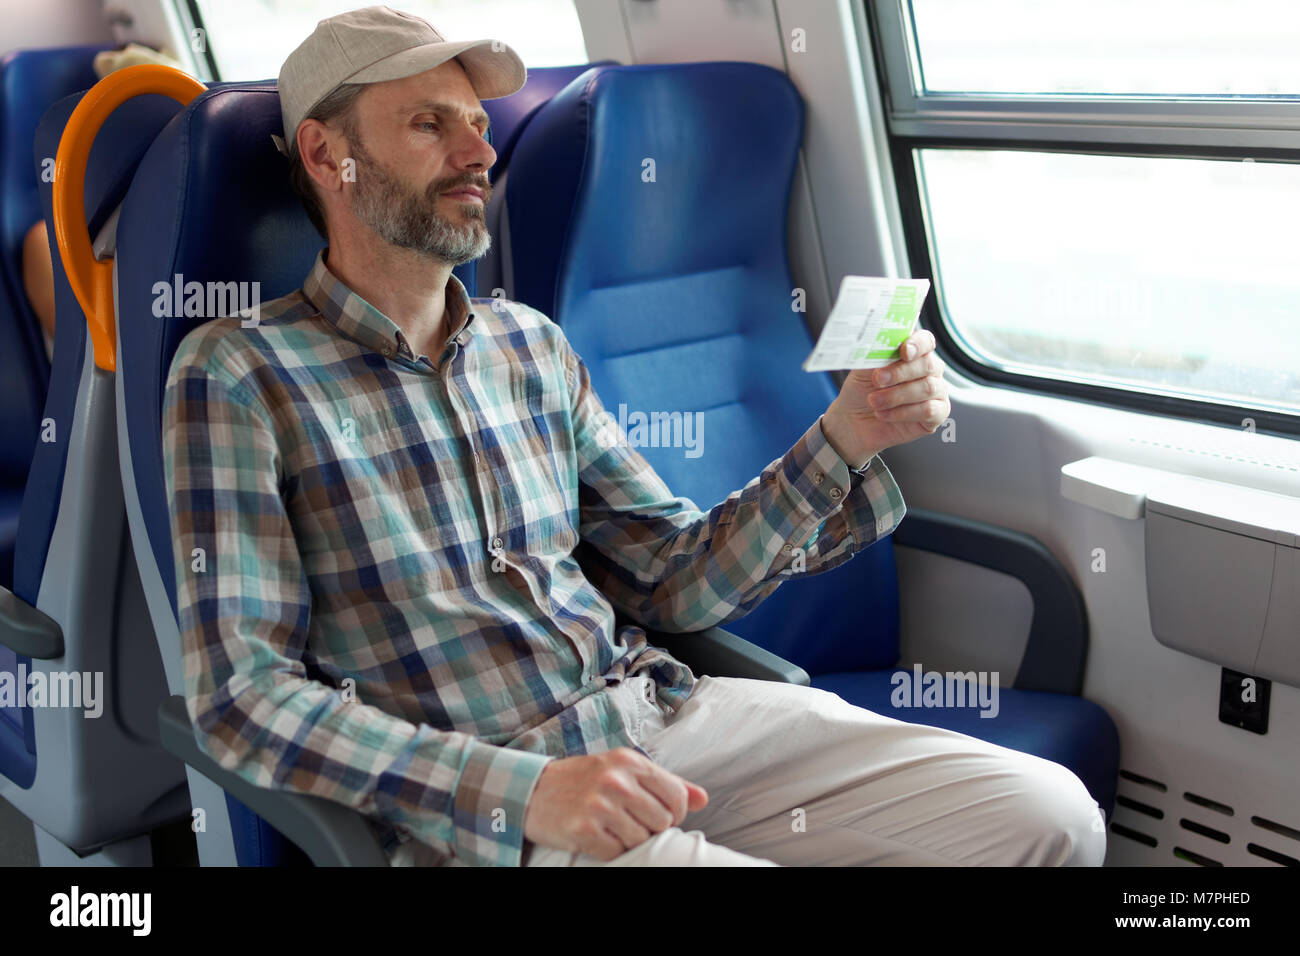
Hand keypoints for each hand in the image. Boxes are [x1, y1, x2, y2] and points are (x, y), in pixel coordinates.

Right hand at [523, 747, 708, 860]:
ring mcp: (600, 806)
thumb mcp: (622, 769)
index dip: (674, 813)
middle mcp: (617, 781)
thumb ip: (664, 783)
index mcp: (629, 762)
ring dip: (630, 841)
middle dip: (651, 828)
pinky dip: (610, 850)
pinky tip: (598, 837)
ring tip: (613, 828)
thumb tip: (702, 799)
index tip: (659, 815)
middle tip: (631, 823)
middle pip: (662, 822)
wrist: (530, 791)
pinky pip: (617, 852)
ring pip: (641, 840)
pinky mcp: (585, 830)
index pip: (676, 796)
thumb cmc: (582, 779)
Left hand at [820, 330, 949, 467]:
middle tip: (877, 379)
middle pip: (928, 364)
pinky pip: (928, 411)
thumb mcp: (862, 369)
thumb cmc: (861, 391)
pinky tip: (884, 414)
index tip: (904, 351)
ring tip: (874, 401)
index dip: (918, 344)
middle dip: (900, 372)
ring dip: (896, 395)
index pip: (926, 341)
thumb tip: (881, 341)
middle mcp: (929, 371)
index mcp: (914, 353)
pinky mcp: (937, 415)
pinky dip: (903, 413)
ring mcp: (936, 392)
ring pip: (928, 388)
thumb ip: (876, 354)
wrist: (853, 421)